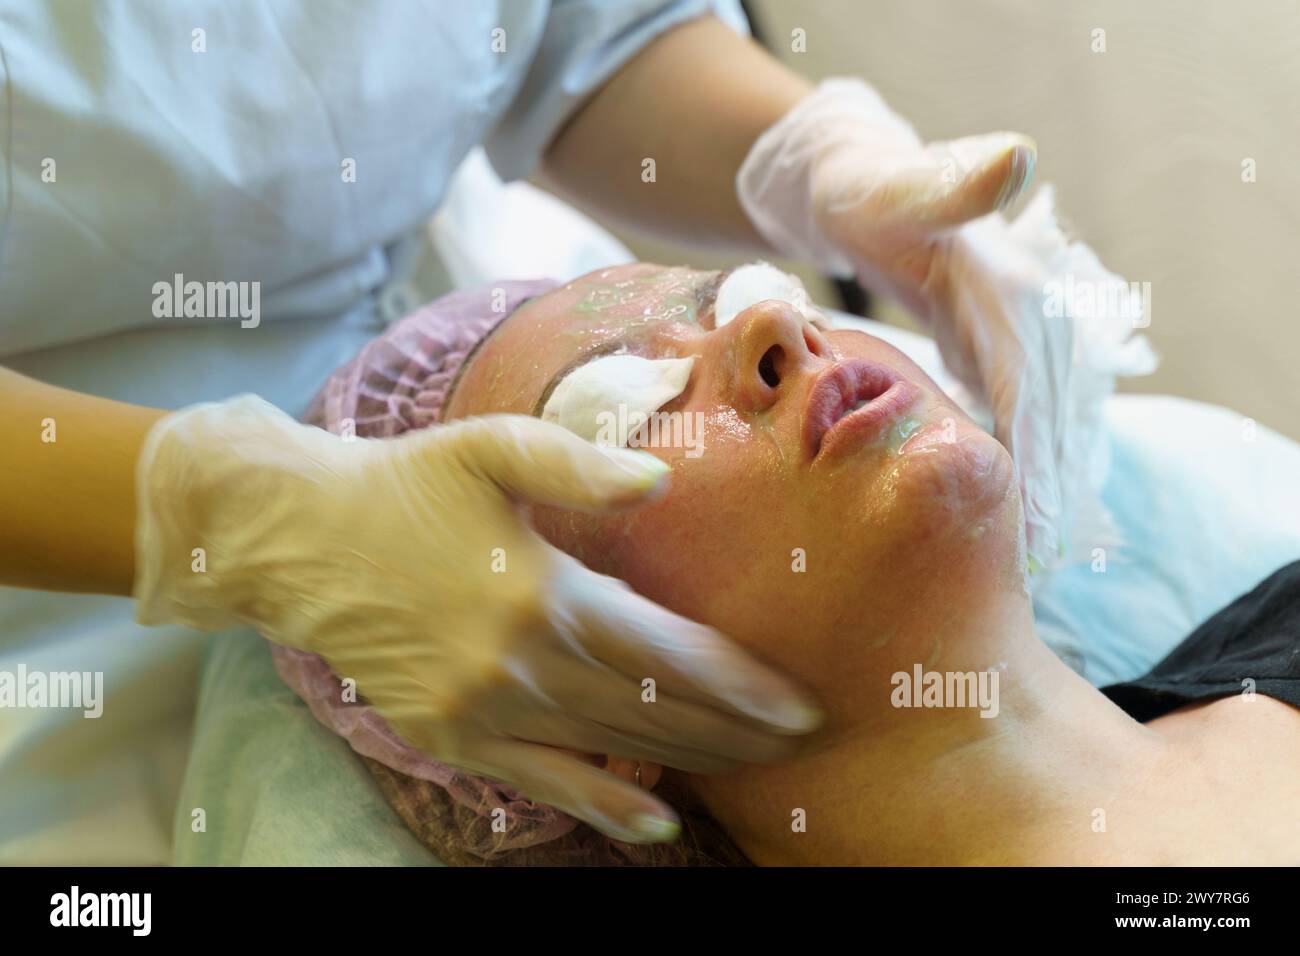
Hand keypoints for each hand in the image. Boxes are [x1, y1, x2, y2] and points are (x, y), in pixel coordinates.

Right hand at [134, 396, 819, 842]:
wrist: (303, 541)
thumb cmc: (407, 485)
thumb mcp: (492, 448)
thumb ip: (579, 466)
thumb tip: (659, 482)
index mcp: (543, 592)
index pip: (669, 652)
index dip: (741, 680)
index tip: (801, 702)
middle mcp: (520, 665)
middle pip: (656, 710)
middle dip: (737, 727)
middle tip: (802, 740)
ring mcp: (483, 712)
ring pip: (613, 748)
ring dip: (692, 760)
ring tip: (757, 765)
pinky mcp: (450, 737)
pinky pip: (543, 781)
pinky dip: (603, 803)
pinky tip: (657, 820)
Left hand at [738, 79, 1152, 572]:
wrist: (859, 179)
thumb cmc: (872, 191)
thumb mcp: (903, 188)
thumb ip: (956, 183)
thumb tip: (1019, 156)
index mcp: (1013, 289)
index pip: (1036, 384)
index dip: (1042, 451)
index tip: (1042, 518)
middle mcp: (1028, 311)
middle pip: (1051, 411)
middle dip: (1053, 483)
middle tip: (1042, 555)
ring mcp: (1014, 329)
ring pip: (1043, 415)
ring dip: (1046, 476)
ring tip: (1037, 546)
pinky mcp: (991, 342)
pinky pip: (1017, 408)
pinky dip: (1022, 452)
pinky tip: (1015, 498)